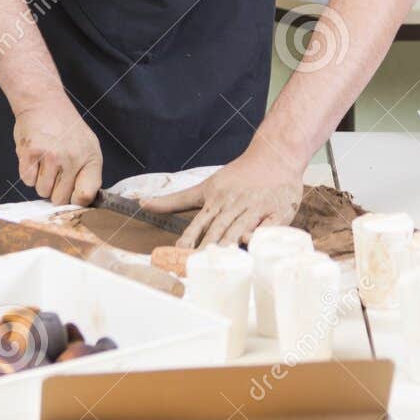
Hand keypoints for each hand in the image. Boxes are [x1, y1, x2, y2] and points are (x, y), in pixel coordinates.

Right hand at [13, 98, 101, 204]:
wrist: (44, 103)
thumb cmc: (66, 128)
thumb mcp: (88, 147)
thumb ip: (88, 173)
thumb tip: (82, 202)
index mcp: (90, 158)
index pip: (86, 196)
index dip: (76, 201)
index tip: (71, 196)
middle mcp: (72, 158)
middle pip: (60, 199)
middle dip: (56, 191)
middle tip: (56, 173)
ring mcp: (50, 156)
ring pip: (42, 192)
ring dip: (42, 182)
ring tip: (46, 162)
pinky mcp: (30, 153)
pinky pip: (27, 181)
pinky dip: (29, 173)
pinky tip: (36, 157)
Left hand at [137, 146, 303, 247]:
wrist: (274, 156)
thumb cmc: (238, 176)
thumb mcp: (204, 186)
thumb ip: (175, 199)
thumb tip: (141, 203)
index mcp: (216, 200)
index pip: (199, 223)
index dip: (189, 238)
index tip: (178, 253)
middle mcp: (234, 204)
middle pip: (219, 229)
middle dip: (207, 247)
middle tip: (196, 263)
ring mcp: (256, 207)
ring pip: (241, 227)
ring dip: (230, 242)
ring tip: (220, 258)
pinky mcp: (278, 211)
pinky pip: (270, 226)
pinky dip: (261, 233)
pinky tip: (253, 241)